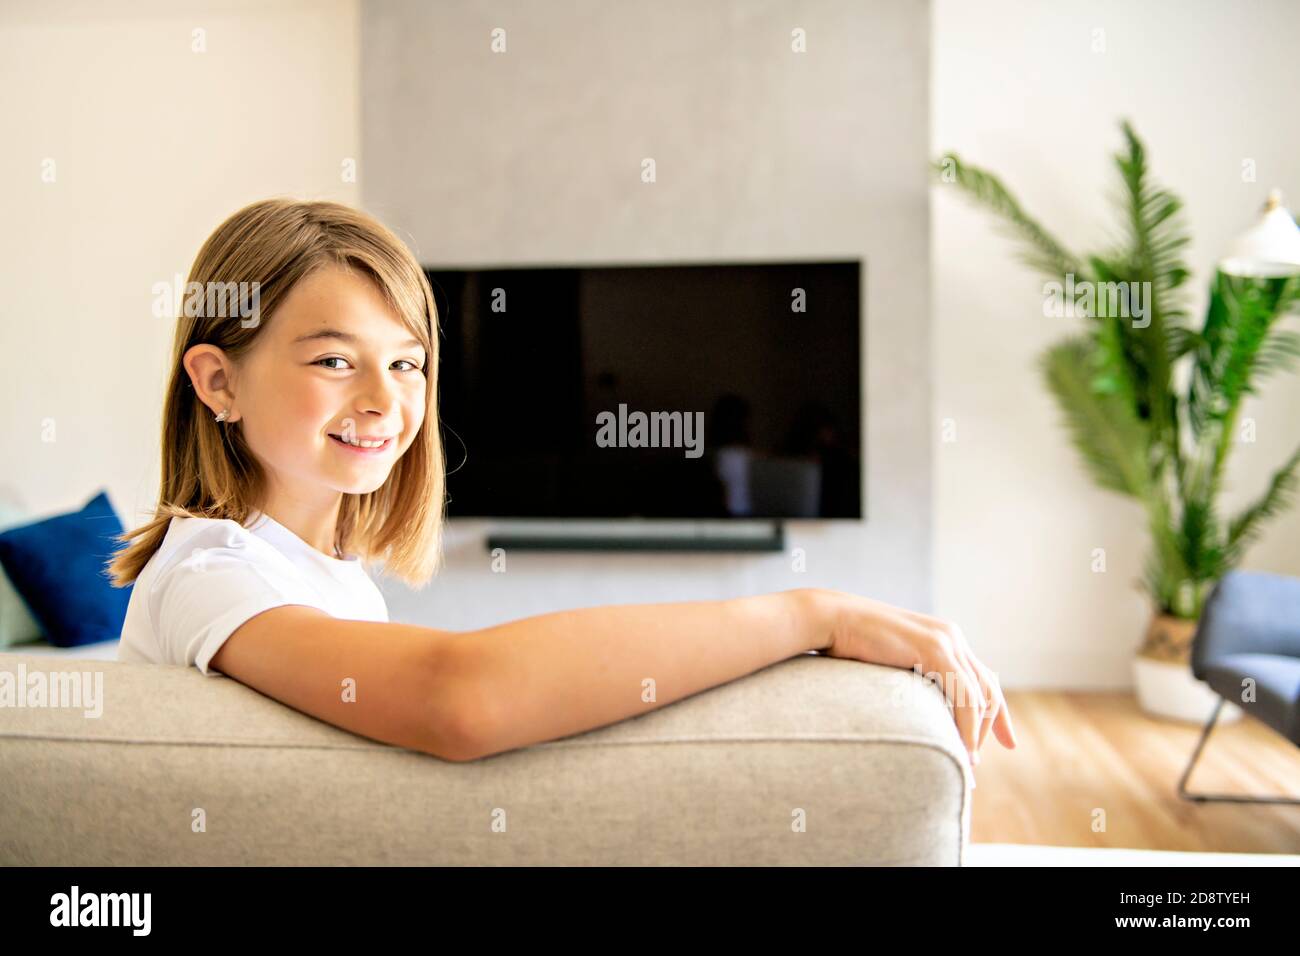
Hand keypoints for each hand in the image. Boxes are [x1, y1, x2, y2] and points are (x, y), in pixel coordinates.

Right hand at [803, 589, 1016, 767]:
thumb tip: (920, 708)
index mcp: (944, 638)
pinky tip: (963, 747)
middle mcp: (952, 637)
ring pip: (977, 695)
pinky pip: (962, 694)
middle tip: (986, 757)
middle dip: (995, 725)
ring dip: (976, 733)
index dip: (997, 712)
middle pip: (988, 688)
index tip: (1006, 740)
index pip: (982, 678)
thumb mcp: (892, 662)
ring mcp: (946, 640)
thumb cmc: (851, 643)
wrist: (832, 619)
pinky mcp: (934, 648)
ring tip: (968, 762)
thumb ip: (913, 676)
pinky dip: (966, 724)